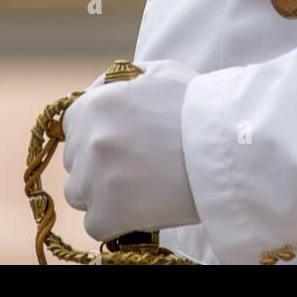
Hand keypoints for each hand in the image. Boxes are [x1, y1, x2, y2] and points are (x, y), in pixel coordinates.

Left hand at [62, 58, 200, 240]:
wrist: (226, 147)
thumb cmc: (197, 107)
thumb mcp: (157, 73)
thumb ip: (120, 81)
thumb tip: (97, 92)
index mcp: (97, 103)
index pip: (71, 124)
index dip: (91, 133)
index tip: (113, 143)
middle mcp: (90, 137)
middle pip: (75, 160)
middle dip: (97, 163)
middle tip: (133, 166)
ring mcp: (97, 176)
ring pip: (79, 193)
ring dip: (102, 193)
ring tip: (138, 187)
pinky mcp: (108, 211)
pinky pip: (94, 223)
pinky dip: (115, 220)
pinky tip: (141, 206)